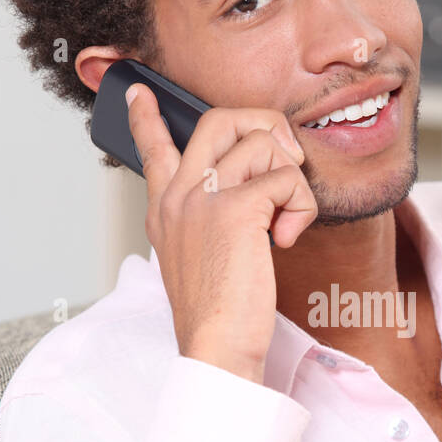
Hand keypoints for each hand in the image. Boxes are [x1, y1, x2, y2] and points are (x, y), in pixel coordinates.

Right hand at [126, 82, 316, 381]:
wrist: (216, 348)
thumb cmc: (217, 315)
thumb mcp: (199, 261)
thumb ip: (209, 222)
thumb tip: (250, 195)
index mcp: (164, 210)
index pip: (151, 149)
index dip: (147, 117)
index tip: (139, 92)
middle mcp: (177, 196)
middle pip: (219, 119)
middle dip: (264, 125)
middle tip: (286, 160)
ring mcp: (202, 199)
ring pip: (260, 143)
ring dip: (291, 178)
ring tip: (286, 220)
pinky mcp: (235, 210)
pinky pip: (285, 179)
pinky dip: (301, 207)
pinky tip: (287, 239)